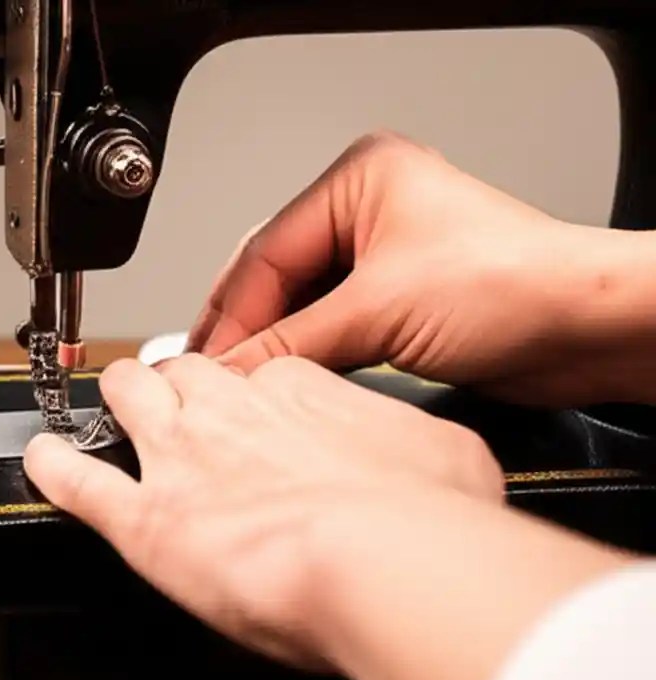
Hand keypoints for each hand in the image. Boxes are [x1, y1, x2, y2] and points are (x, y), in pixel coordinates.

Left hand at [23, 353, 504, 666]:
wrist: (387, 565)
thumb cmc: (427, 520)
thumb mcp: (448, 455)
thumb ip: (407, 442)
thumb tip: (425, 458)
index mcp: (300, 391)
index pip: (258, 372)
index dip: (250, 393)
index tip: (254, 413)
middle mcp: (231, 412)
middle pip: (181, 370)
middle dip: (175, 381)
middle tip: (178, 406)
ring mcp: (179, 458)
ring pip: (124, 395)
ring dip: (116, 399)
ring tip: (111, 408)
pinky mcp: (142, 518)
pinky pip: (74, 476)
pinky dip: (51, 465)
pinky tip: (41, 460)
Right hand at [186, 130, 655, 405]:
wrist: (590, 330)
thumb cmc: (516, 286)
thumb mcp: (379, 311)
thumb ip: (291, 342)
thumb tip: (229, 370)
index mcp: (358, 179)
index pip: (267, 251)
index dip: (231, 313)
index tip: (207, 362)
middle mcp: (368, 209)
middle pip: (276, 274)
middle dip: (244, 327)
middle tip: (211, 374)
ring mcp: (383, 253)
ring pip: (300, 302)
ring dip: (274, 344)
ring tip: (241, 382)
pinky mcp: (398, 297)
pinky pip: (331, 324)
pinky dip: (307, 353)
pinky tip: (284, 378)